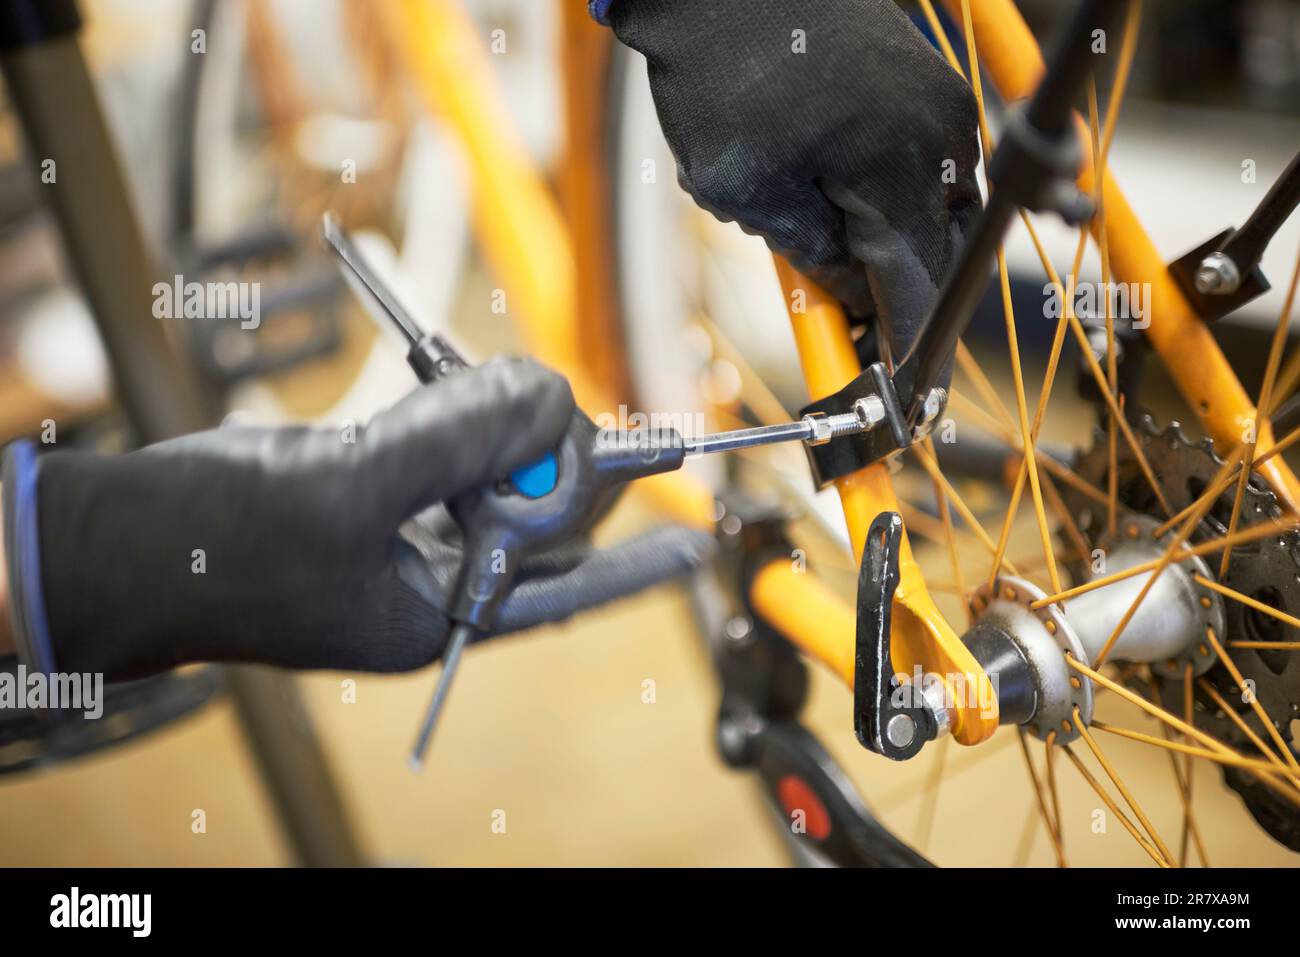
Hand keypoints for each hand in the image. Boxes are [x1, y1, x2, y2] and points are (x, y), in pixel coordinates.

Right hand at [26, 358, 714, 679]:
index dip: (631, 564)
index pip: (559, 593)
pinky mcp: (371, 488)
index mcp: (435, 612)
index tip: (697, 542)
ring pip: (490, 474)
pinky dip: (452, 409)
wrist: (114, 540)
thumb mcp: (348, 492)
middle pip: (532, 520)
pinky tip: (455, 376)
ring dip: (503, 425)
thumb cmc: (213, 551)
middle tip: (550, 403)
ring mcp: (400, 532)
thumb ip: (454, 440)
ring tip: (504, 383)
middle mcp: (429, 576)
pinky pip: (441, 446)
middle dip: (553, 459)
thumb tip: (544, 394)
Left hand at [609, 0, 980, 363]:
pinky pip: (933, 170)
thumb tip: (862, 294)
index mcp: (898, 168)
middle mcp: (940, 135)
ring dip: (910, 258)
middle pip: (945, 254)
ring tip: (855, 287)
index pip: (919, 288)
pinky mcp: (929, 86)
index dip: (904, 346)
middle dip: (911, 306)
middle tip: (871, 346)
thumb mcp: (748, 194)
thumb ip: (815, 256)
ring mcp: (942, 105)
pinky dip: (906, 209)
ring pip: (944, 214)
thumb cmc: (721, 78)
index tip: (895, 389)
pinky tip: (860, 225)